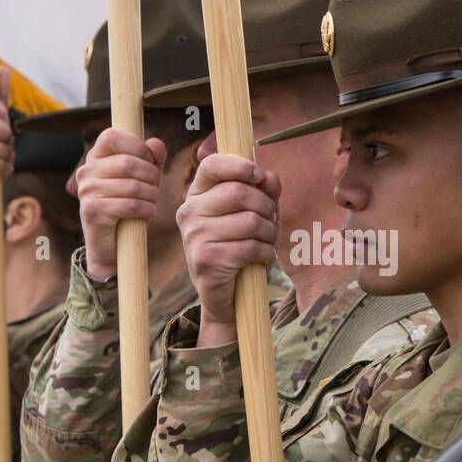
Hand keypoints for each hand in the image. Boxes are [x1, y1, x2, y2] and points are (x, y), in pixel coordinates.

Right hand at [76, 128, 165, 279]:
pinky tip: (148, 212)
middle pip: (129, 163)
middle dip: (151, 176)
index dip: (137, 146)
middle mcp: (87, 171)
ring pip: (133, 185)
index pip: (113, 136)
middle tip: (156, 188)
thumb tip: (156, 144)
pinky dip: (146, 209)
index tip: (150, 160)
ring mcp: (87, 191)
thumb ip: (151, 158)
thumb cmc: (127, 206)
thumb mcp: (142, 179)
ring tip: (152, 201)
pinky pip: (130, 205)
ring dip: (151, 195)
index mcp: (95, 157)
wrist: (110, 245)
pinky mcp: (93, 211)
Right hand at [175, 154, 280, 345]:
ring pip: (250, 221)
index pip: (212, 165)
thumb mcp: (253, 214)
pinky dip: (266, 253)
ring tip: (267, 243)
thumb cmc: (240, 247)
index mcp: (196, 195)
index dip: (240, 165)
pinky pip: (250, 247)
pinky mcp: (206, 260)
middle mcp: (189, 212)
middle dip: (267, 207)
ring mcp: (194, 236)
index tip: (259, 175)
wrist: (225, 295)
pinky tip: (263, 259)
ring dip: (269, 233)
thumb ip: (263, 192)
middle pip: (239, 192)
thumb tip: (270, 177)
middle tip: (271, 222)